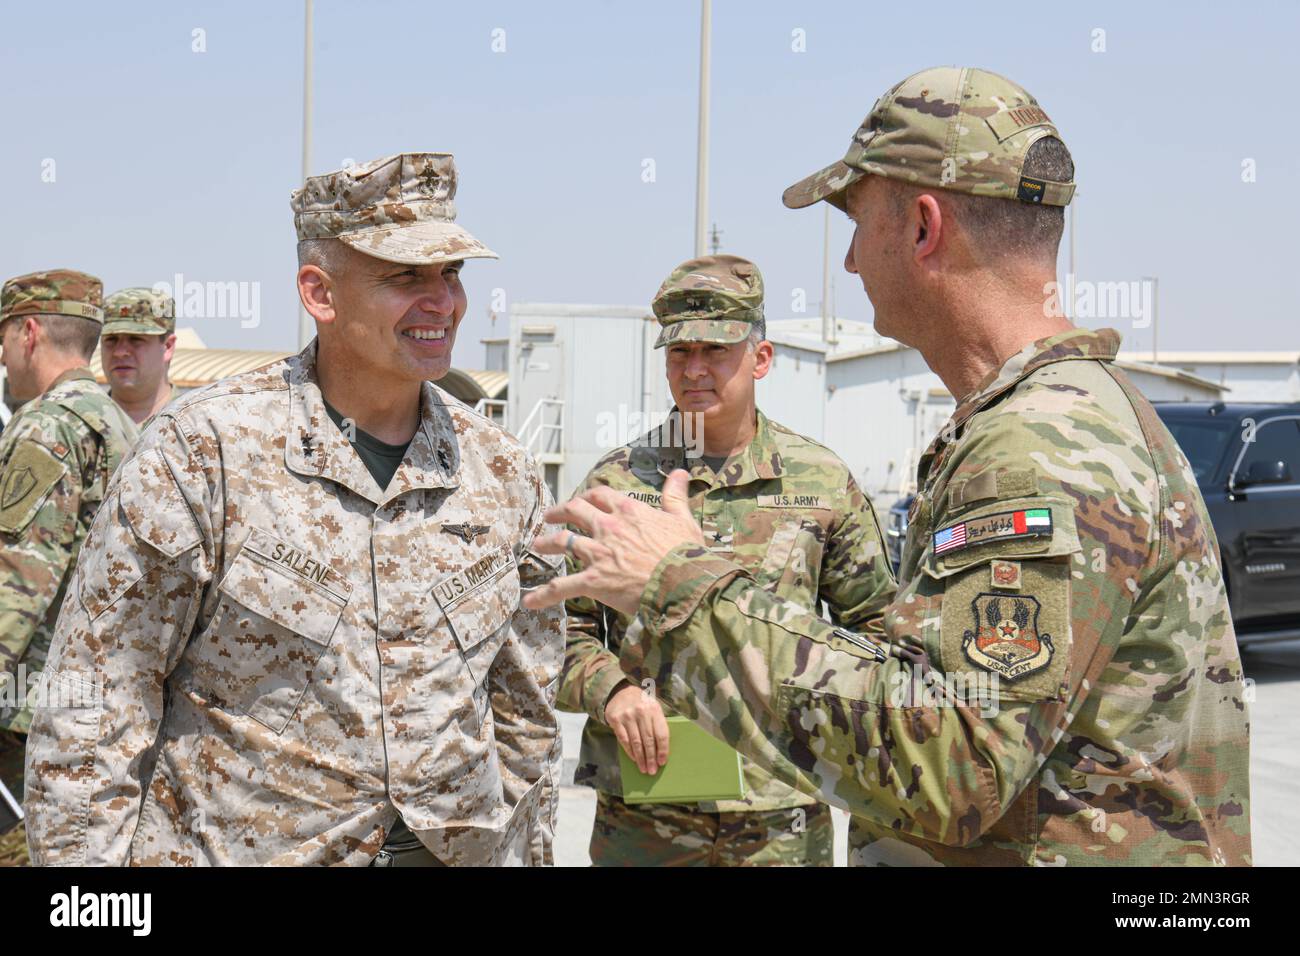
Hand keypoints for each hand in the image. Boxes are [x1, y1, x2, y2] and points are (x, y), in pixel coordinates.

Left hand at [522, 470, 701, 614]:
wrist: (682, 585)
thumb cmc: (686, 555)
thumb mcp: (683, 520)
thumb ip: (675, 496)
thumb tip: (679, 472)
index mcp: (630, 511)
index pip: (601, 495)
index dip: (588, 496)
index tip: (583, 499)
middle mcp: (608, 527)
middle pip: (575, 511)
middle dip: (560, 511)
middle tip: (550, 516)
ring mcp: (598, 553)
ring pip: (563, 542)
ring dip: (547, 542)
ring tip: (537, 545)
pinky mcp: (593, 580)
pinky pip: (562, 586)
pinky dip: (543, 595)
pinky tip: (529, 601)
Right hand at [604, 683, 669, 774]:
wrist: (620, 691)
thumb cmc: (641, 703)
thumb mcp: (653, 708)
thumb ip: (658, 724)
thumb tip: (662, 750)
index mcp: (654, 709)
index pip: (661, 733)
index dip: (663, 750)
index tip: (662, 762)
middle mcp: (641, 711)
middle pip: (649, 740)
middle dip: (651, 758)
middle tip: (652, 770)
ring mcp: (627, 715)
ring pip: (636, 742)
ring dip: (641, 758)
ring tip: (644, 769)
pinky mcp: (615, 719)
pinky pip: (624, 740)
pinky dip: (630, 751)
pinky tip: (634, 759)